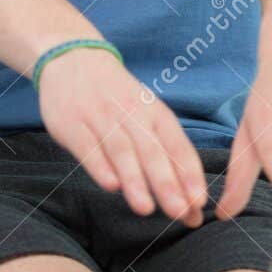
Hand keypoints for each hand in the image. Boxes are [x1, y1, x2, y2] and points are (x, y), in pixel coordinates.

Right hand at [37, 49, 208, 224]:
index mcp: (155, 112)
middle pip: (152, 151)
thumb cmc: (118, 98)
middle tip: (179, 212)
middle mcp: (132, 114)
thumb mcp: (146, 115)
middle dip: (167, 183)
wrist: (73, 58)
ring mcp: (101, 117)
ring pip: (122, 151)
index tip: (199, 203)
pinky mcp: (72, 123)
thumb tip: (191, 206)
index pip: (177, 145)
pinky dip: (100, 166)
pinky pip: (88, 147)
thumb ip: (165, 157)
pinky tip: (110, 186)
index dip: (189, 174)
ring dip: (135, 180)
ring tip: (145, 208)